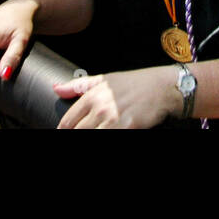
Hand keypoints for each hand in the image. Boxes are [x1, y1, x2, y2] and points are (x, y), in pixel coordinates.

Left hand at [53, 67, 178, 128]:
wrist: (161, 88)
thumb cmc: (134, 83)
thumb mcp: (104, 80)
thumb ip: (78, 85)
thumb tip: (56, 88)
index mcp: (92, 95)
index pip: (68, 121)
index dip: (64, 130)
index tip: (64, 132)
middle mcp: (101, 107)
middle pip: (77, 132)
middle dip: (75, 135)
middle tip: (81, 132)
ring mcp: (113, 119)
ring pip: (91, 136)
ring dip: (92, 136)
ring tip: (99, 131)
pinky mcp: (127, 127)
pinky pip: (108, 138)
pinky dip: (106, 137)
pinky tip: (111, 132)